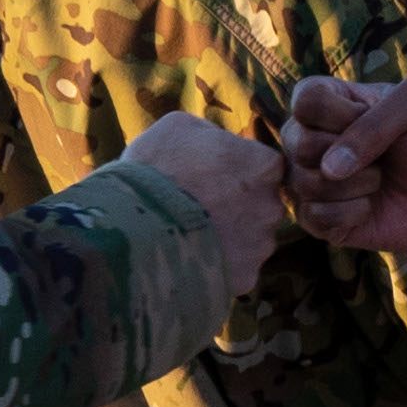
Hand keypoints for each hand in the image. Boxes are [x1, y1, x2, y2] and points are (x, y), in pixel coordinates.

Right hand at [118, 111, 288, 298]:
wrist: (134, 229)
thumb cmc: (155, 168)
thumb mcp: (178, 127)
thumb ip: (213, 135)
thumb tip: (221, 144)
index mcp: (264, 166)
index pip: (265, 168)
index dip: (237, 172)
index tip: (211, 177)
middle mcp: (273, 207)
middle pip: (262, 206)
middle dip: (237, 207)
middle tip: (199, 208)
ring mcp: (260, 247)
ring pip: (250, 241)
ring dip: (228, 238)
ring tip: (189, 235)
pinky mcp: (245, 279)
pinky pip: (235, 270)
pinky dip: (217, 266)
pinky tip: (190, 258)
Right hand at [283, 76, 406, 265]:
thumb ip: (375, 120)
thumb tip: (329, 168)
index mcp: (326, 101)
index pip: (305, 100)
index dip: (339, 114)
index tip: (371, 118)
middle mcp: (308, 139)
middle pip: (298, 143)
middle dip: (351, 153)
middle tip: (382, 156)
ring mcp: (311, 180)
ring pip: (304, 183)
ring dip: (356, 185)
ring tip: (380, 180)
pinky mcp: (319, 220)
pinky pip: (314, 218)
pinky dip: (351, 213)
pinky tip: (371, 207)